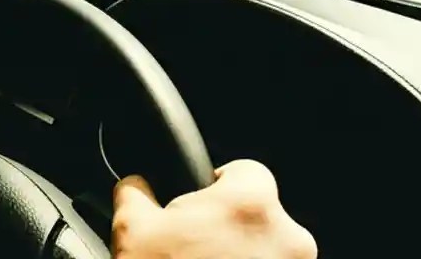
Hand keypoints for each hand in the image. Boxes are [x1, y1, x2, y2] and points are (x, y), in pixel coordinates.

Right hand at [112, 160, 316, 258]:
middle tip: (193, 248)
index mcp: (250, 202)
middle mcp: (288, 236)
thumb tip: (135, 185)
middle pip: (258, 213)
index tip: (196, 206)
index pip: (243, 170)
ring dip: (241, 257)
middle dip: (228, 227)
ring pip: (268, 250)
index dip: (213, 186)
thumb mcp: (131, 231)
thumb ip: (134, 192)